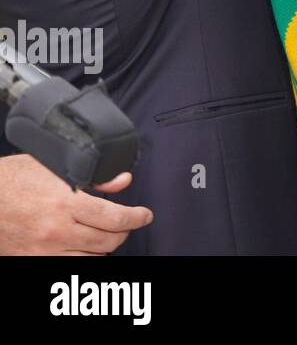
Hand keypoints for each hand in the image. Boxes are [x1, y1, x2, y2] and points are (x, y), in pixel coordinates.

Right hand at [0, 154, 152, 254]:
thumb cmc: (15, 179)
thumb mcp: (54, 166)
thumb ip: (94, 176)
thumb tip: (123, 181)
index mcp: (66, 203)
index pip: (116, 218)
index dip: (137, 217)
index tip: (145, 215)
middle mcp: (57, 231)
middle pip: (108, 242)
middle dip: (124, 232)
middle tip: (128, 223)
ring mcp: (44, 250)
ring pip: (92, 258)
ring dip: (104, 247)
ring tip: (107, 234)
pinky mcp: (32, 261)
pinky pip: (70, 267)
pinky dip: (84, 258)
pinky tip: (85, 247)